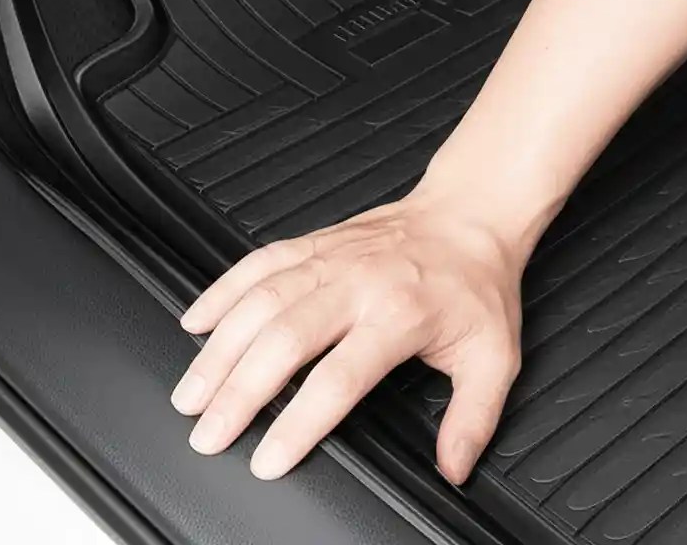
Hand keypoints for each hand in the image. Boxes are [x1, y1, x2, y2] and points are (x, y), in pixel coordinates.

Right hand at [169, 187, 524, 483]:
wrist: (470, 217)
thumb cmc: (476, 286)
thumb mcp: (494, 358)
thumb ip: (472, 419)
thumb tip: (452, 469)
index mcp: (400, 315)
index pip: (338, 377)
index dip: (298, 423)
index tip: (269, 458)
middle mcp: (358, 284)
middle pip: (284, 340)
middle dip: (238, 393)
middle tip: (209, 435)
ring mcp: (330, 259)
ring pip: (260, 301)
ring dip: (219, 350)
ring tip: (191, 395)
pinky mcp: (313, 242)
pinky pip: (257, 263)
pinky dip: (221, 292)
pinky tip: (196, 323)